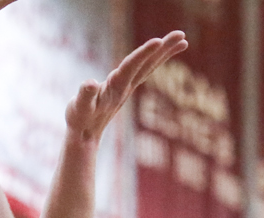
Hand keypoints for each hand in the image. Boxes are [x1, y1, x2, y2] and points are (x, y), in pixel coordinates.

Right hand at [64, 31, 185, 142]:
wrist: (86, 136)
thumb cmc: (80, 120)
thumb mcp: (79, 108)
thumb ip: (85, 96)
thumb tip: (89, 83)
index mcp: (115, 87)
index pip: (131, 66)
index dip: (143, 53)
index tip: (158, 41)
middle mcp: (126, 86)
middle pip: (148, 64)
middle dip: (164, 49)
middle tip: (182, 34)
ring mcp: (128, 86)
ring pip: (149, 66)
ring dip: (165, 52)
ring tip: (183, 40)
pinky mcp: (126, 86)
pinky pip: (144, 69)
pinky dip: (155, 59)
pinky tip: (162, 51)